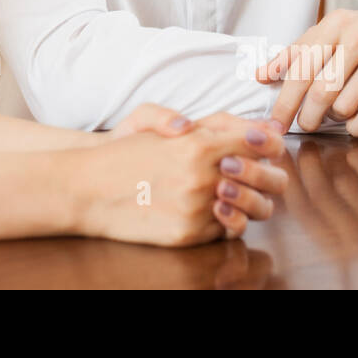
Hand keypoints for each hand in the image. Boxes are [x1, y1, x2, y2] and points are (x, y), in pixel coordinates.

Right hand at [77, 116, 286, 246]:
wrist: (87, 189)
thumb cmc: (122, 152)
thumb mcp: (160, 122)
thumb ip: (208, 123)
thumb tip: (257, 129)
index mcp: (198, 144)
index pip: (258, 143)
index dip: (269, 143)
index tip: (268, 145)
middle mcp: (202, 177)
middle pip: (265, 179)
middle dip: (269, 175)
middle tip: (258, 173)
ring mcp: (197, 209)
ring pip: (251, 209)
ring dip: (250, 200)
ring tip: (233, 192)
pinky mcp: (188, 235)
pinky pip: (225, 230)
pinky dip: (224, 220)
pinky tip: (210, 209)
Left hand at [257, 4, 357, 135]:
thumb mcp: (331, 33)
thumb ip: (296, 53)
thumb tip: (260, 75)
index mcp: (334, 24)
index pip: (301, 68)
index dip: (285, 100)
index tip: (275, 124)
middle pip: (321, 89)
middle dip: (309, 116)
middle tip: (306, 126)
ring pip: (346, 103)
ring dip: (336, 118)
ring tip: (336, 116)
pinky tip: (355, 127)